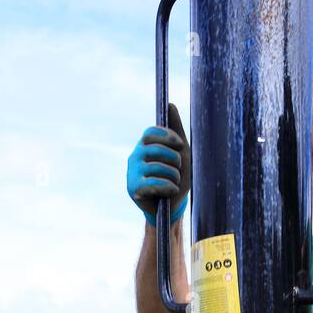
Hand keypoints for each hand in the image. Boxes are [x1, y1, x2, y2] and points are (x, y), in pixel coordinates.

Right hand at [126, 103, 190, 225]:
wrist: (171, 207)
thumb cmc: (176, 177)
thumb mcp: (181, 153)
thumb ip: (176, 130)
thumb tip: (170, 105)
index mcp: (144, 146)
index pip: (151, 133)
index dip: (167, 136)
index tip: (180, 145)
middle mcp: (134, 157)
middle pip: (155, 149)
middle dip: (174, 158)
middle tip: (179, 168)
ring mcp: (132, 173)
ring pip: (157, 167)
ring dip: (173, 176)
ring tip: (175, 183)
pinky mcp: (133, 189)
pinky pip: (154, 183)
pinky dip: (168, 187)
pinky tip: (171, 191)